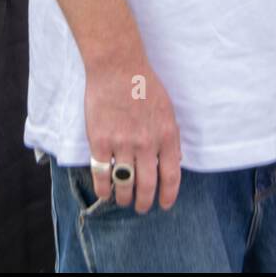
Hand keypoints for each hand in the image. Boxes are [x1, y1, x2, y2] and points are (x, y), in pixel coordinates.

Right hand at [83, 52, 181, 212]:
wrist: (118, 69)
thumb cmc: (145, 86)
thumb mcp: (168, 110)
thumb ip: (170, 136)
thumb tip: (174, 160)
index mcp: (167, 135)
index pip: (172, 175)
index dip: (168, 194)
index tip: (165, 204)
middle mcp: (147, 143)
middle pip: (147, 185)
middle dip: (145, 202)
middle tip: (143, 208)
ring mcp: (123, 144)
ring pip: (124, 183)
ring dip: (124, 197)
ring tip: (124, 201)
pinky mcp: (100, 142)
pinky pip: (102, 174)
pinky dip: (103, 189)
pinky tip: (105, 193)